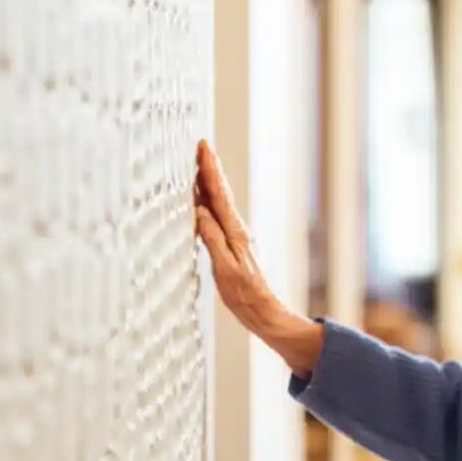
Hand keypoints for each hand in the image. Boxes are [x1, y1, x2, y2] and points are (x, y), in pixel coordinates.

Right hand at [194, 139, 322, 375]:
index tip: (204, 148)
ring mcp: (236, 238)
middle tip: (201, 147)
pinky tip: (202, 203)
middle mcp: (237, 231)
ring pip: (219, 204)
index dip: (210, 171)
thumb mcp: (224, 269)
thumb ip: (212, 239)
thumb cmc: (245, 296)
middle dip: (209, 170)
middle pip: (220, 194)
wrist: (264, 313)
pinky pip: (218, 218)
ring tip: (198, 167)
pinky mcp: (233, 247)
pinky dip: (209, 204)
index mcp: (235, 234)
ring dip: (209, 184)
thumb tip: (200, 211)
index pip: (220, 195)